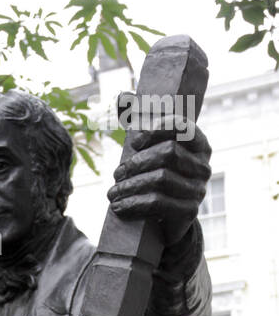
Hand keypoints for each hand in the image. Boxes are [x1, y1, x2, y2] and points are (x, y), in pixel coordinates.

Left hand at [107, 121, 210, 248]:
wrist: (168, 219)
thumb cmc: (157, 176)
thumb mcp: (150, 147)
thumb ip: (139, 120)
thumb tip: (122, 96)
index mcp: (199, 143)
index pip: (181, 127)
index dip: (156, 130)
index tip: (134, 143)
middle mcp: (203, 165)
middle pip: (168, 153)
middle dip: (137, 163)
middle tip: (117, 174)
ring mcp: (198, 189)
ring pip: (161, 179)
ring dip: (130, 186)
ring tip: (112, 193)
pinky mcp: (188, 211)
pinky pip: (158, 203)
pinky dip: (134, 204)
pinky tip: (119, 208)